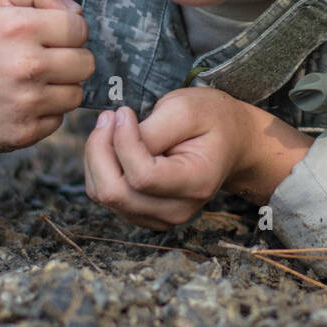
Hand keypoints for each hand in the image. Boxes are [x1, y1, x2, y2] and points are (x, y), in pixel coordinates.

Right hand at [0, 0, 93, 152]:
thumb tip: (76, 8)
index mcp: (19, 27)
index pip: (79, 28)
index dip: (67, 30)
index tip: (49, 35)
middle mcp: (25, 66)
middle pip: (85, 63)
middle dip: (69, 59)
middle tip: (42, 58)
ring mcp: (24, 104)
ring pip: (75, 95)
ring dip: (59, 87)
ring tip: (29, 81)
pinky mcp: (20, 134)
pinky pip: (56, 121)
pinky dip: (43, 113)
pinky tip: (17, 102)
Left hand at [83, 89, 311, 230]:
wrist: (230, 141)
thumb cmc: (211, 120)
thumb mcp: (187, 109)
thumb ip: (153, 130)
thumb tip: (116, 141)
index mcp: (197, 183)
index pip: (143, 177)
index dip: (122, 142)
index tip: (123, 111)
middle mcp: (178, 210)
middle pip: (115, 193)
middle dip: (99, 150)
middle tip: (108, 117)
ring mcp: (159, 217)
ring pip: (104, 195)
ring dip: (96, 158)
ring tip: (111, 126)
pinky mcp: (142, 214)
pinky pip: (105, 196)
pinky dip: (99, 168)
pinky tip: (113, 145)